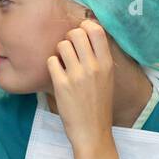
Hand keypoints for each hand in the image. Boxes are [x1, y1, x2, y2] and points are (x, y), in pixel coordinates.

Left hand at [47, 19, 115, 156]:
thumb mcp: (107, 79)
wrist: (92, 131)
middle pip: (77, 33)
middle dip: (69, 37)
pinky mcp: (61, 85)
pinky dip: (52, 65)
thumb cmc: (98, 105)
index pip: (97, 30)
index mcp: (106, 64)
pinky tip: (57, 74)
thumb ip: (99, 59)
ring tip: (63, 63)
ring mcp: (77, 76)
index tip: (81, 34)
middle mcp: (93, 67)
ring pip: (62, 45)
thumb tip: (88, 35)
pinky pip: (51, 61)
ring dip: (59, 51)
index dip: (85, 27)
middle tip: (68, 49)